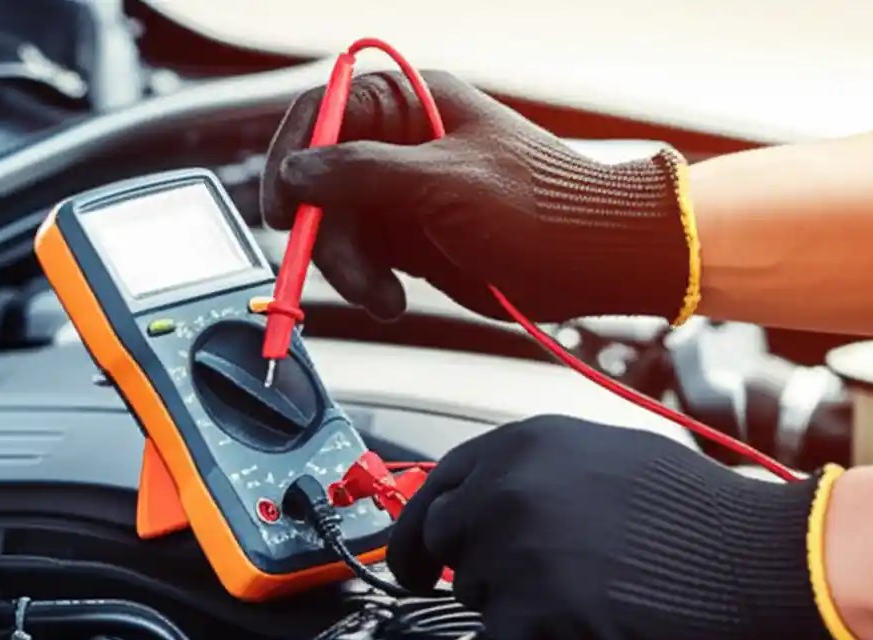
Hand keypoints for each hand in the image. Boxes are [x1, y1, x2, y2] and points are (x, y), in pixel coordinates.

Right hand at [262, 72, 694, 322]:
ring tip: (384, 297)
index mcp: (409, 104)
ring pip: (336, 227)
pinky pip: (361, 258)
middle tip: (339, 270)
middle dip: (324, 232)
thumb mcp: (442, 183)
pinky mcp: (410, 239)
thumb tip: (296, 170)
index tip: (282, 207)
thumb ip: (361, 173)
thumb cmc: (537, 208)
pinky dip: (367, 284)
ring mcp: (402, 194)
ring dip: (349, 268)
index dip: (291, 156)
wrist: (590, 261)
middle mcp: (398, 144)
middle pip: (319, 179)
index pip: (320, 112)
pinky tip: (392, 300)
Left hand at [386, 415, 837, 639]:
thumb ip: (533, 468)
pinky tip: (583, 616)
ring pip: (469, 588)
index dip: (420, 522)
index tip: (413, 551)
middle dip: (451, 563)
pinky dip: (534, 634)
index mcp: (520, 444)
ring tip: (574, 588)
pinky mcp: (527, 610)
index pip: (436, 483)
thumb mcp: (599, 452)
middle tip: (464, 584)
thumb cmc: (690, 506)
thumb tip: (488, 495)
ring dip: (506, 596)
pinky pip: (502, 632)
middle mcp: (503, 490)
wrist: (747, 554)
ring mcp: (510, 551)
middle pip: (436, 538)